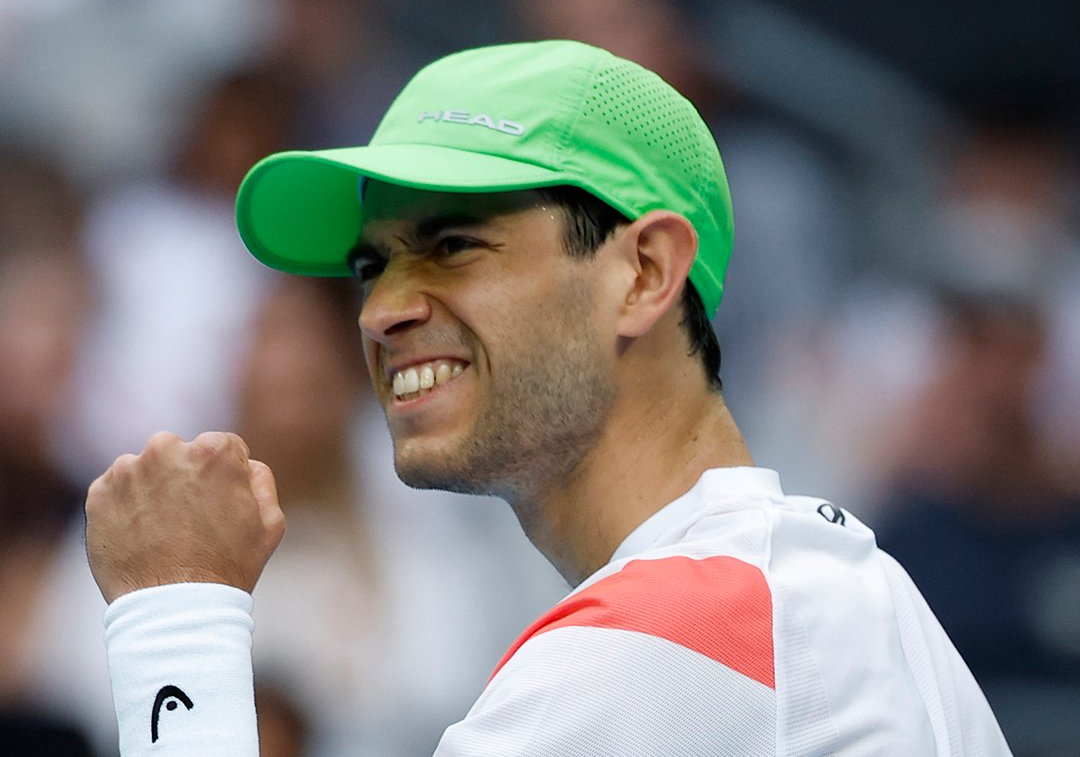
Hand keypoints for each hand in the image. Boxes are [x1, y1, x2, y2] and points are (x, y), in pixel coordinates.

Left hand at [85, 431, 285, 603]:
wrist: (174, 608)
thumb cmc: (228, 567)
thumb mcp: (270, 522)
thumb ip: (259, 478)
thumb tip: (243, 463)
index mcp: (212, 451)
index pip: (222, 447)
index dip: (226, 476)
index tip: (220, 504)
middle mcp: (166, 449)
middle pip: (180, 452)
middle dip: (186, 476)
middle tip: (190, 518)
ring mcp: (127, 471)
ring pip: (146, 469)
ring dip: (154, 489)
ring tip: (164, 531)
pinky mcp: (99, 494)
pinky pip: (117, 490)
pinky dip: (127, 507)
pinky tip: (142, 536)